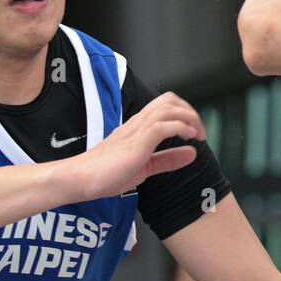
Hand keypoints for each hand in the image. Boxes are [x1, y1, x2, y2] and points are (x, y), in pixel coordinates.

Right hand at [65, 91, 205, 200]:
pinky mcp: (135, 143)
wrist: (81, 180)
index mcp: (138, 127)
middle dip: (190, 112)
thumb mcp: (145, 167)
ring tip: (197, 134)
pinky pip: (162, 126)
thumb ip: (168, 160)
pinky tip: (187, 138)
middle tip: (199, 132)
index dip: (185, 112)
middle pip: (169, 100)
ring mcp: (136, 131)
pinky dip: (179, 128)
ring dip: (189, 118)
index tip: (195, 131)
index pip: (166, 104)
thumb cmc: (106, 174)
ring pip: (168, 108)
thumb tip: (192, 153)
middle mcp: (138, 124)